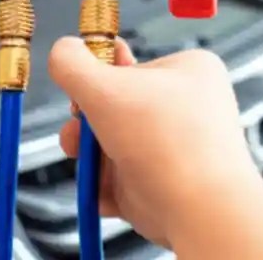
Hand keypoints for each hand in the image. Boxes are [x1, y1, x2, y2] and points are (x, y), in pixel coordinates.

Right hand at [48, 37, 262, 257]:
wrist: (200, 212)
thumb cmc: (167, 143)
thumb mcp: (104, 87)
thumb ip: (72, 64)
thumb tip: (62, 51)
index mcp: (188, 71)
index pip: (129, 62)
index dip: (98, 73)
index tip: (81, 84)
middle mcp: (186, 109)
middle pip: (116, 106)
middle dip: (87, 120)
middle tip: (79, 124)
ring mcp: (175, 150)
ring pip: (114, 145)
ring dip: (89, 155)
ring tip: (85, 160)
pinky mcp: (163, 187)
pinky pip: (121, 179)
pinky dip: (104, 186)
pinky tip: (103, 189)